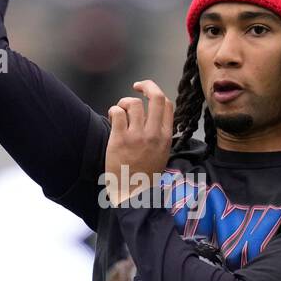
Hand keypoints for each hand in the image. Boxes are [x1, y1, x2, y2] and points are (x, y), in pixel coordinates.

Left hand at [105, 80, 172, 205]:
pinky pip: (117, 113)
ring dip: (124, 102)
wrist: (132, 194)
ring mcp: (137, 137)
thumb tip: (154, 117)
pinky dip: (114, 110)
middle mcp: (154, 134)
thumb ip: (160, 135)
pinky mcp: (119, 140)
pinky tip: (113, 117)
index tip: (148, 92)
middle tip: (137, 86)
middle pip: (155, 97)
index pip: (168, 104)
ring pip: (133, 103)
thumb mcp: (162, 154)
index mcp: (166, 137)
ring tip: (121, 111)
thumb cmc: (145, 175)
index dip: (157, 93)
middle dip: (146, 85)